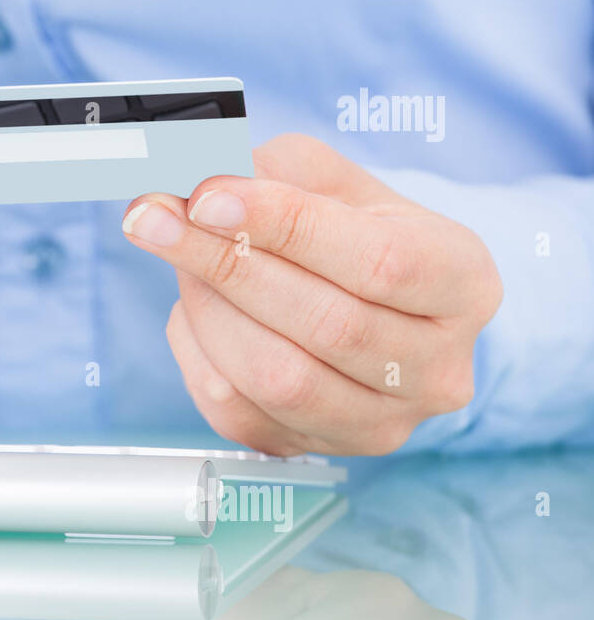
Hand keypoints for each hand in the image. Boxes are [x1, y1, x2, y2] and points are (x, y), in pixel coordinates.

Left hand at [123, 133, 501, 455]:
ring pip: (278, 378)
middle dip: (225, 263)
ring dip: (208, 310)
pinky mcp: (315, 449)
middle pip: (327, 325)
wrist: (359, 301)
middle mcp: (438, 366)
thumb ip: (272, 171)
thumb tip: (195, 184)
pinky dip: (198, 352)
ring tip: (176, 257)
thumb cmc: (347, 230)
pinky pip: (237, 411)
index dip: (285, 227)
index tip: (207, 195)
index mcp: (465, 282)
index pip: (380, 262)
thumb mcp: (329, 178)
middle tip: (154, 218)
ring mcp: (381, 422)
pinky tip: (196, 310)